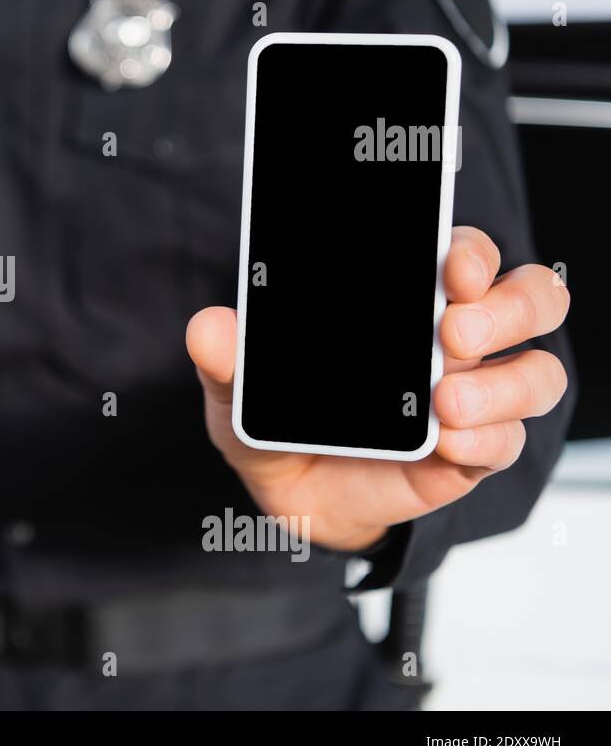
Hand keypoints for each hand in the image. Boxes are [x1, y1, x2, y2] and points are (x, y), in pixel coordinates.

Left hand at [185, 226, 569, 552]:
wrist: (295, 494)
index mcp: (407, 299)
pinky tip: (448, 443)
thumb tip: (208, 327)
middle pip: (530, 298)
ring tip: (445, 401)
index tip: (449, 266)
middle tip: (455, 327)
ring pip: (537, 372)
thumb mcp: (242, 390)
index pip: (465, 253)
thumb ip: (227, 358)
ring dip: (504, 383)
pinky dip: (487, 439)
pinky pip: (508, 441)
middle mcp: (456, 339)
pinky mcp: (474, 453)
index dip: (470, 251)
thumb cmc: (281, 419)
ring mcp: (474, 395)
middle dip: (508, 304)